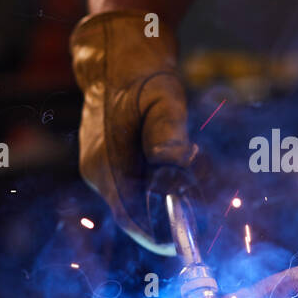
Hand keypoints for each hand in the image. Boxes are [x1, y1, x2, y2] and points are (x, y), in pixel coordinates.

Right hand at [71, 10, 193, 253]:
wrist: (116, 53)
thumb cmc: (140, 73)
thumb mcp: (164, 98)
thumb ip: (168, 134)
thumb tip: (175, 164)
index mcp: (105, 162)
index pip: (129, 217)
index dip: (156, 236)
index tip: (183, 244)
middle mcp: (97, 171)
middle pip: (135, 211)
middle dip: (167, 213)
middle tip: (200, 199)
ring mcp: (99, 167)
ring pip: (135, 199)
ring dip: (163, 196)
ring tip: (190, 170)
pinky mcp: (107, 161)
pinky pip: (133, 184)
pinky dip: (156, 183)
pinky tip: (175, 162)